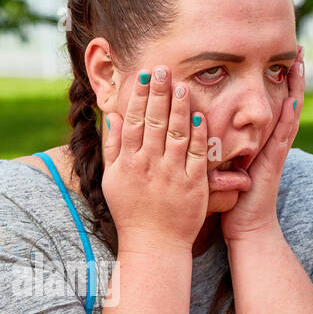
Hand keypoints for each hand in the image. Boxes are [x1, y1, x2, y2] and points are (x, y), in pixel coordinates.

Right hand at [100, 64, 208, 253]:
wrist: (154, 244)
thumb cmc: (130, 211)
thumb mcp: (112, 180)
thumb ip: (113, 147)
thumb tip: (112, 116)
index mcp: (129, 163)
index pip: (133, 122)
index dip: (139, 97)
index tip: (144, 76)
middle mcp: (149, 166)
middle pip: (154, 122)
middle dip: (159, 94)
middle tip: (163, 69)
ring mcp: (172, 175)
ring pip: (177, 134)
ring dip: (180, 108)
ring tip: (183, 85)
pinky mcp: (194, 185)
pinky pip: (197, 155)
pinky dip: (198, 135)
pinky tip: (200, 116)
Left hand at [221, 45, 305, 243]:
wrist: (246, 227)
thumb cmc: (229, 200)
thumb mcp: (220, 166)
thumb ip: (214, 147)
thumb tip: (194, 126)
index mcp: (258, 141)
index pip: (266, 105)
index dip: (271, 82)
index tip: (272, 57)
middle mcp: (270, 142)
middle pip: (284, 101)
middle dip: (291, 76)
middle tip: (298, 51)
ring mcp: (275, 151)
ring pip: (288, 112)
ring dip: (296, 88)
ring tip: (300, 63)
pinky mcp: (274, 162)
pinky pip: (284, 135)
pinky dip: (289, 116)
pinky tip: (292, 99)